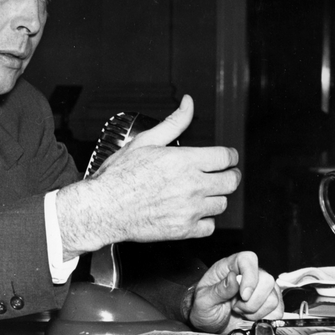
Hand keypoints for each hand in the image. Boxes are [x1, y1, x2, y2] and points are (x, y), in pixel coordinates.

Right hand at [56, 95, 240, 257]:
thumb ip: (173, 122)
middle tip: (222, 175)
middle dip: (230, 176)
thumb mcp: (145, 141)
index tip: (226, 158)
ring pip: (222, 204)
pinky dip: (205, 220)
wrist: (104, 208)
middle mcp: (191, 185)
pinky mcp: (184, 230)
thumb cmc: (119, 176)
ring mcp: (189, 209)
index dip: (229, 156)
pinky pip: (210, 226)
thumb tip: (188, 104)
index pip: (226, 157)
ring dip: (215, 197)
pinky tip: (193, 213)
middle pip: (230, 181)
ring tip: (202, 194)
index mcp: (184, 161)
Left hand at [187, 251, 283, 333]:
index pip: (248, 259)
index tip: (243, 295)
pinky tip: (250, 317)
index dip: (250, 276)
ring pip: (274, 297)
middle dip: (252, 301)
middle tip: (236, 307)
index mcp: (229, 267)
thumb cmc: (204, 308)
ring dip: (256, 311)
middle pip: (267, 279)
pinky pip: (278, 310)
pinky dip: (265, 318)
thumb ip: (218, 290)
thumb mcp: (203, 300)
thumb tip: (233, 278)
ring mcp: (261, 289)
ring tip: (240, 312)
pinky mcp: (268, 304)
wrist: (208, 324)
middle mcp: (248, 275)